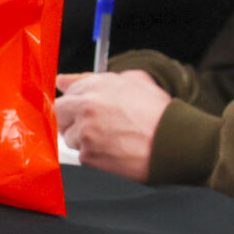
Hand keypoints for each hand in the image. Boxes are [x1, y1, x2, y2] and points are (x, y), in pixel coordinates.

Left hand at [55, 70, 171, 180]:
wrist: (173, 142)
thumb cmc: (160, 113)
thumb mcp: (136, 81)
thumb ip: (97, 77)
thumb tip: (66, 78)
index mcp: (97, 85)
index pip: (68, 90)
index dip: (75, 100)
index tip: (78, 107)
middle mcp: (86, 106)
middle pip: (59, 113)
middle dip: (71, 119)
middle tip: (89, 125)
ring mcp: (85, 132)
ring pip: (70, 137)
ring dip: (83, 139)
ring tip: (110, 139)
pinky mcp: (88, 156)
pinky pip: (82, 155)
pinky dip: (95, 155)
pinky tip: (114, 151)